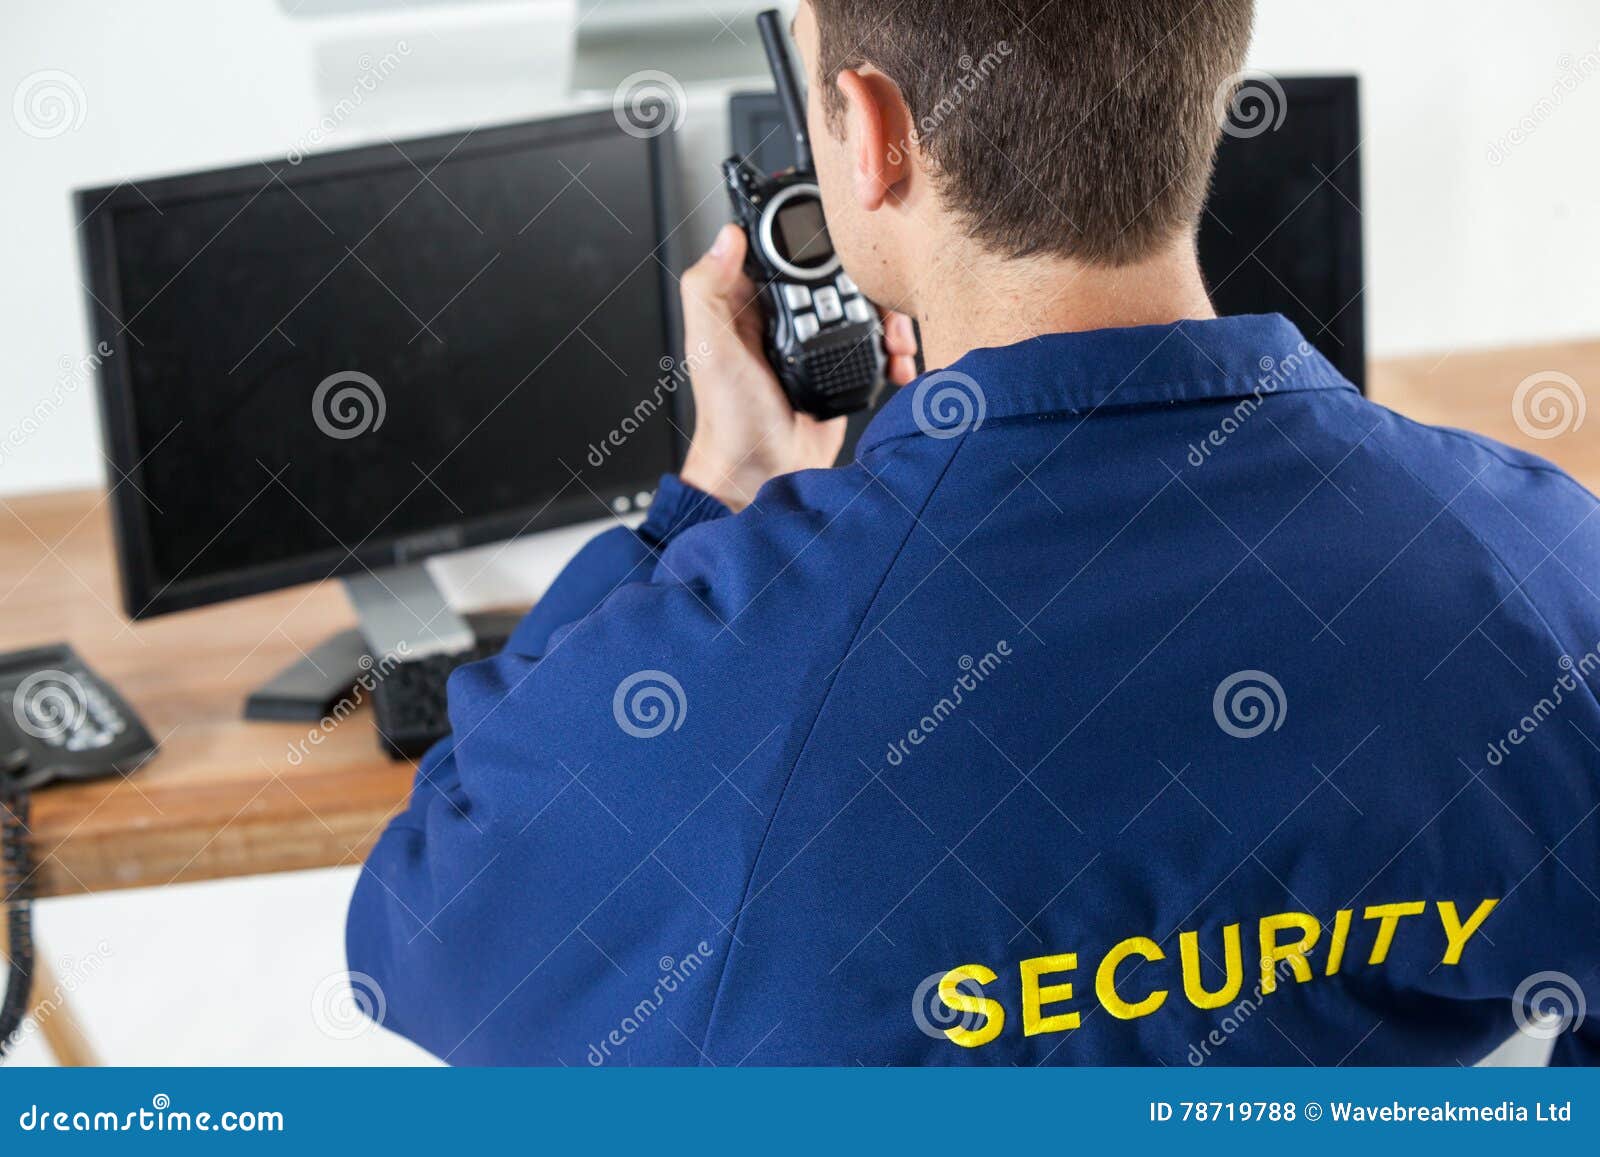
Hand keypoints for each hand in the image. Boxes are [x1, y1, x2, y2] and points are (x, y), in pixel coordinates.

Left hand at [676, 224, 918, 511]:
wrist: (761, 473)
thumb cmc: (727, 417)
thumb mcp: (709, 347)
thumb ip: (708, 289)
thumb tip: (727, 236)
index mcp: (752, 301)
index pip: (790, 253)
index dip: (823, 243)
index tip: (854, 241)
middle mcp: (787, 316)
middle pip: (841, 276)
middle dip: (873, 286)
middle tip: (886, 303)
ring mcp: (819, 341)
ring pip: (866, 308)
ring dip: (891, 320)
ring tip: (897, 340)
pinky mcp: (844, 368)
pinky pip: (877, 347)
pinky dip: (894, 352)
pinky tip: (898, 363)